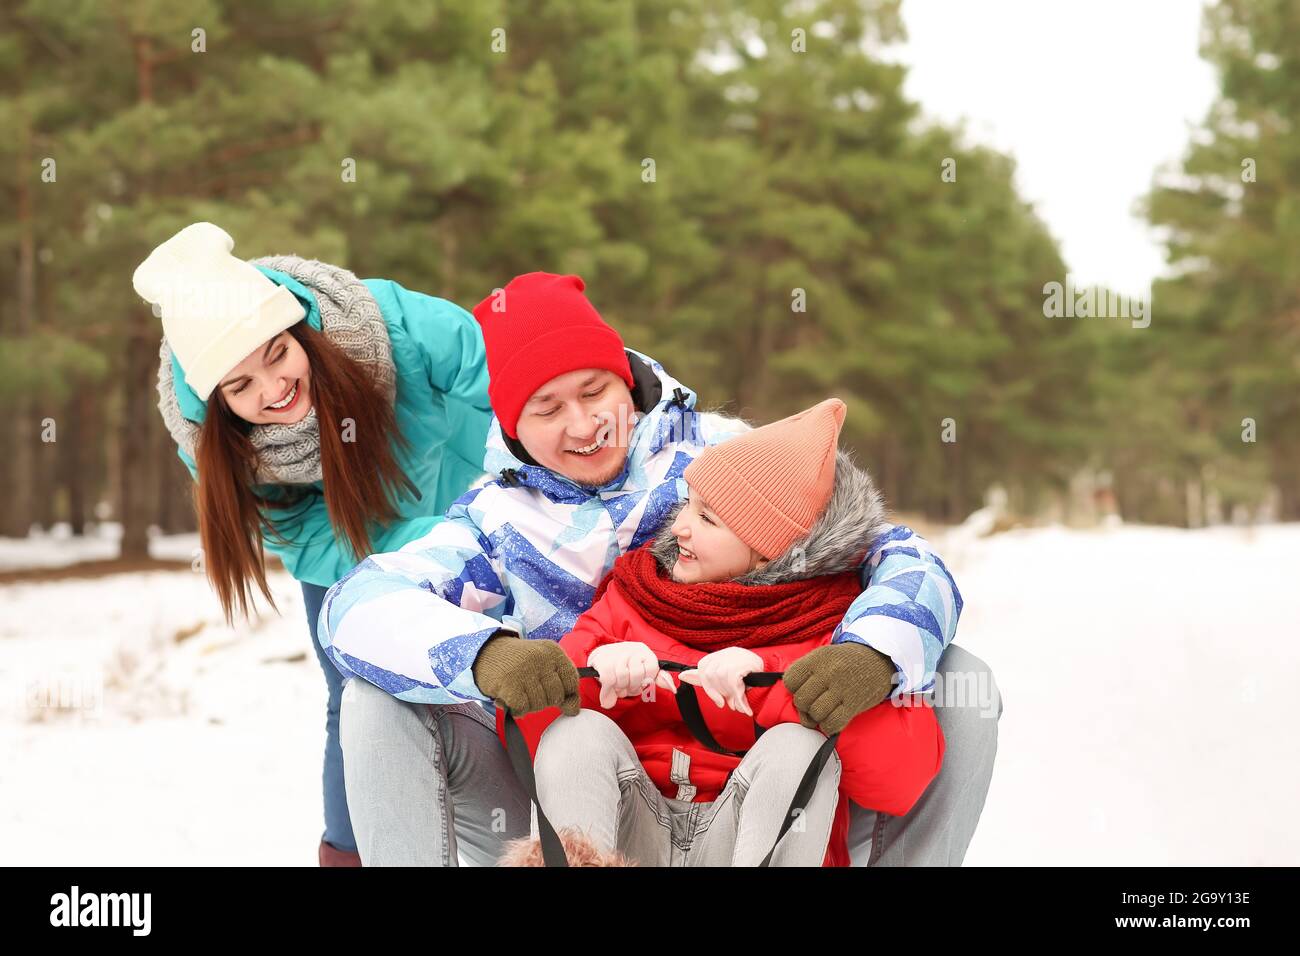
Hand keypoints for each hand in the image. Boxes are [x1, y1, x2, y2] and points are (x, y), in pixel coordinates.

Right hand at [472, 634, 580, 716]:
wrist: (486, 652)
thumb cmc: (521, 663)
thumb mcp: (545, 664)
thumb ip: (563, 684)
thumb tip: (573, 710)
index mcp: (553, 651)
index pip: (572, 680)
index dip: (568, 694)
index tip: (558, 696)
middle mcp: (540, 658)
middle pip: (556, 696)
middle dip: (545, 700)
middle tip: (531, 690)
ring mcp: (524, 670)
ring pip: (540, 704)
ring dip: (529, 705)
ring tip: (520, 691)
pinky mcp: (509, 683)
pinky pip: (523, 708)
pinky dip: (517, 709)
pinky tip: (511, 698)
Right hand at [587, 642, 676, 709]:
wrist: (602, 659)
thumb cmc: (626, 669)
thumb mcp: (645, 672)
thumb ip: (660, 679)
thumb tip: (672, 688)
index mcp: (644, 651)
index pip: (651, 670)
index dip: (645, 681)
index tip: (639, 681)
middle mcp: (630, 648)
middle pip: (636, 675)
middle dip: (631, 686)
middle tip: (627, 685)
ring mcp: (615, 653)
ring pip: (622, 677)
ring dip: (619, 687)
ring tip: (618, 685)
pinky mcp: (602, 660)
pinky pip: (609, 679)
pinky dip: (608, 689)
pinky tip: (609, 687)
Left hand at [678, 647, 763, 715]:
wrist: (776, 683)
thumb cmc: (752, 684)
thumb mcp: (728, 684)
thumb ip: (708, 681)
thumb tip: (682, 676)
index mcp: (724, 655)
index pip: (704, 665)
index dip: (701, 681)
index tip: (703, 691)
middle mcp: (729, 653)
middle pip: (708, 673)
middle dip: (715, 692)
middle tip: (726, 702)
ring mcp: (736, 656)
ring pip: (719, 677)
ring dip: (728, 694)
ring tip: (738, 702)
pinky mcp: (743, 662)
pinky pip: (731, 681)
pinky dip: (736, 695)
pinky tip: (744, 705)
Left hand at [782, 643, 896, 733]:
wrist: (879, 658)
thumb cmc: (846, 661)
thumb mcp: (823, 656)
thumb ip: (806, 675)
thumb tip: (798, 707)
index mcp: (818, 658)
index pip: (790, 680)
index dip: (794, 689)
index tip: (803, 688)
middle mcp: (828, 672)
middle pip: (801, 700)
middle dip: (805, 706)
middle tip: (815, 702)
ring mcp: (842, 688)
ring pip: (815, 713)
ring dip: (818, 717)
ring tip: (825, 710)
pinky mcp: (854, 704)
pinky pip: (832, 723)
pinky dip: (829, 726)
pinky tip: (833, 718)